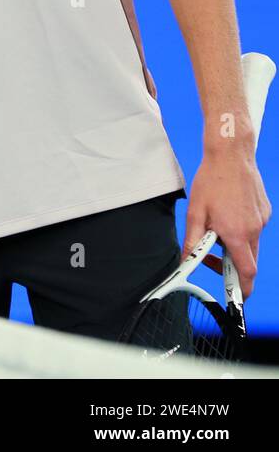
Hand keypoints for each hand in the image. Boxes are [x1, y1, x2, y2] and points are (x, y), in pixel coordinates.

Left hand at [185, 149, 269, 297]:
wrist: (231, 156)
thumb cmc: (211, 182)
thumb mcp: (195, 212)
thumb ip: (193, 240)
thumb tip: (187, 260)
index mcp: (237, 234)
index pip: (245, 272)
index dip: (242, 288)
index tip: (237, 296)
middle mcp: (254, 230)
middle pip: (248, 260)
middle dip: (232, 265)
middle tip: (213, 257)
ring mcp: (262, 220)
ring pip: (251, 244)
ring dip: (236, 244)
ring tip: (217, 225)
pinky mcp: (265, 212)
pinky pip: (254, 228)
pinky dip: (242, 229)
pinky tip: (228, 212)